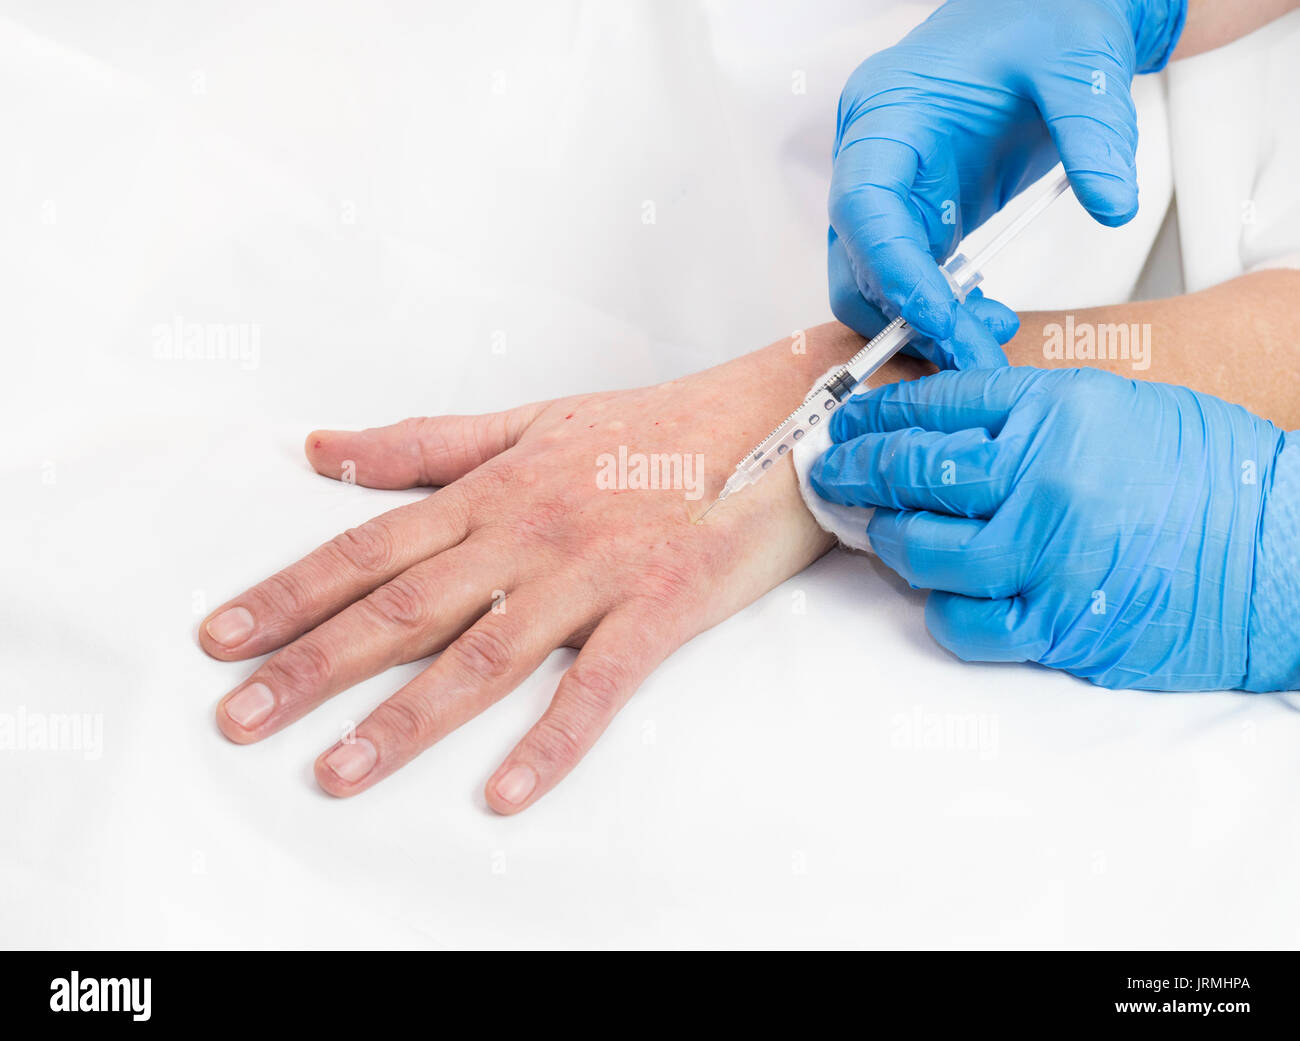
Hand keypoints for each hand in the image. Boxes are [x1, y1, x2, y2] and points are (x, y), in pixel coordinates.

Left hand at [199, 329, 860, 811]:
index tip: (221, 638)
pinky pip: (598, 683)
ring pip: (483, 654)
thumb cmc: (652, 428)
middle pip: (404, 606)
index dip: (291, 593)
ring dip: (406, 719)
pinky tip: (505, 792)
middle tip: (240, 718)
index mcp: (492, 490)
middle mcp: (526, 533)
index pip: (369, 546)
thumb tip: (323, 450)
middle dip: (314, 666)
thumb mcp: (531, 420)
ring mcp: (592, 572)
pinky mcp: (659, 606)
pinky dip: (553, 739)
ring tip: (337, 771)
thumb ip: (425, 442)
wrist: (777, 418)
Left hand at [810, 366, 1291, 690]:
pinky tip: (944, 594)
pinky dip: (942, 610)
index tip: (848, 424)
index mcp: (1055, 410)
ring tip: (880, 533)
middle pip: (913, 473)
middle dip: (855, 472)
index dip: (876, 415)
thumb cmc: (1210, 476)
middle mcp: (1043, 478)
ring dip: (890, 543)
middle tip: (831, 475)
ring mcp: (1047, 556)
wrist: (1282, 553)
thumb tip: (943, 422)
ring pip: (924, 552)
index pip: (934, 405)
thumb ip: (1027, 412)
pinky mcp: (1059, 625)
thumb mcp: (1116, 405)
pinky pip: (965, 623)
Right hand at [828, 0, 1185, 352]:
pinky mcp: (924, 217)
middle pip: (855, 259)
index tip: (937, 316)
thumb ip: (1094, 131)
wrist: (1053, 16)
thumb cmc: (1046, 19)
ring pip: (875, 282)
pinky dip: (938, 314)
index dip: (890, 270)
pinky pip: (911, 280)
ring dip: (921, 324)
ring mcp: (895, 192)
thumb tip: (1113, 203)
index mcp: (886, 113)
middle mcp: (875, 159)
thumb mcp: (1076, 61)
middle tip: (970, 354)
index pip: (862, 206)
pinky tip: (982, 326)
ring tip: (984, 346)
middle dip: (905, 315)